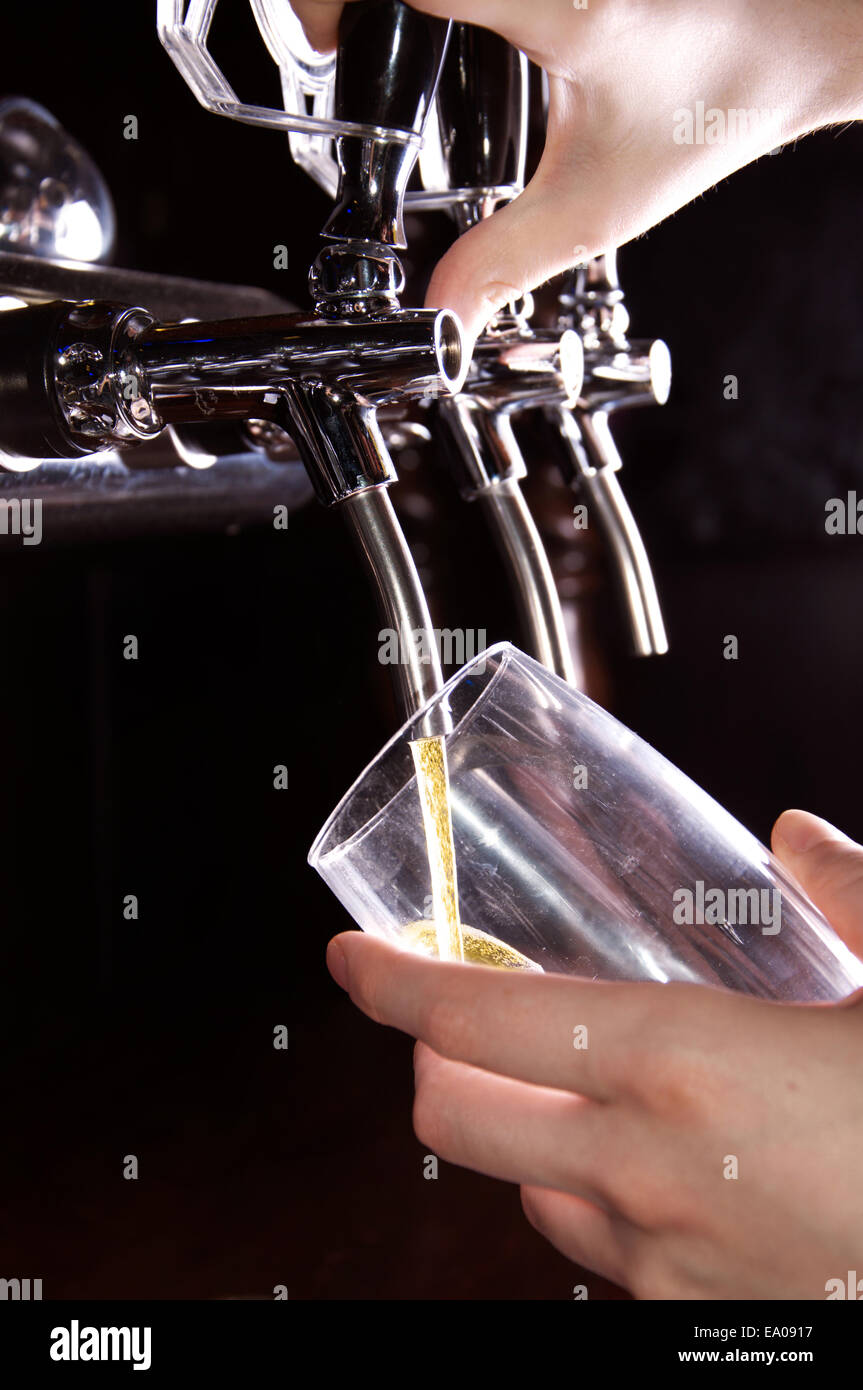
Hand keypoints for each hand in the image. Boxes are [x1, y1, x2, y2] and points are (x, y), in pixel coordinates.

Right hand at [293, 1, 862, 341]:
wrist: (800, 30)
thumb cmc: (721, 96)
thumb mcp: (598, 205)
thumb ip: (505, 261)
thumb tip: (442, 312)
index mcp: (560, 6)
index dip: (336, 4)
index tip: (329, 46)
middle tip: (338, 36)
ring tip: (375, 24)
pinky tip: (434, 13)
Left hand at [326, 808, 862, 1297]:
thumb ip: (854, 895)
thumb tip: (798, 837)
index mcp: (684, 1063)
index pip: (476, 1019)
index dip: (393, 983)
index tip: (352, 959)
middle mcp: (646, 1168)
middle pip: (452, 1119)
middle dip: (430, 1060)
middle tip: (460, 1018)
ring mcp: (661, 1259)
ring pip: (520, 1191)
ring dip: (519, 1133)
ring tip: (569, 1088)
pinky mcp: (690, 1319)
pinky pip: (596, 1256)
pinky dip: (590, 1201)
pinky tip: (653, 1167)